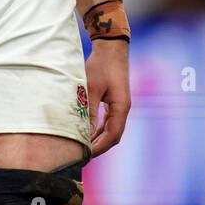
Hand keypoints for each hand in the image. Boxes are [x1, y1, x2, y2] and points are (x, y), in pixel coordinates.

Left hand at [84, 39, 130, 156]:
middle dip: (99, 147)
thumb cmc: (101, 66)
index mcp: (121, 107)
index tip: (85, 154)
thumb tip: (82, 133)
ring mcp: (120, 106)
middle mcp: (123, 109)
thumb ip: (88, 111)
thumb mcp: (91, 89)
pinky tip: (88, 134)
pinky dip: (99, 130)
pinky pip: (109, 122)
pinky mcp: (115, 102)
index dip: (100, 147)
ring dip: (99, 139)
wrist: (111, 49)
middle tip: (81, 156)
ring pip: (111, 130)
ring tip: (83, 148)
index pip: (113, 135)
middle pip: (114, 136)